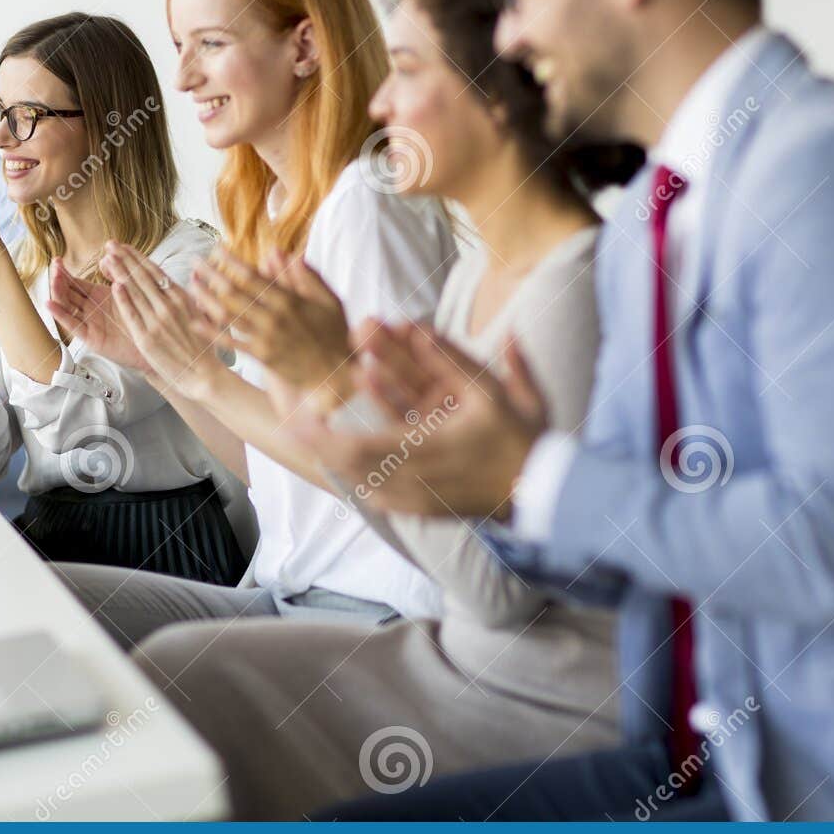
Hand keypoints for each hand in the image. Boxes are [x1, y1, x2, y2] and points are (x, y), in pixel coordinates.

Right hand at [47, 258, 147, 370]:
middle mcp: (90, 309)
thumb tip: (105, 257)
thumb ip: (116, 274)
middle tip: (55, 268)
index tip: (57, 260)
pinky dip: (61, 315)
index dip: (64, 272)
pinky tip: (51, 304)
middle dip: (59, 280)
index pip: (74, 283)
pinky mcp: (91, 337)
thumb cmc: (141, 316)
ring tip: (53, 280)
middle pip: (67, 293)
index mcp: (96, 296)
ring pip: (67, 307)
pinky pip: (73, 325)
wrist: (153, 339)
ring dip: (58, 293)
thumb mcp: (127, 291)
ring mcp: (89, 322)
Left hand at [102, 242, 229, 400]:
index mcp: (182, 297)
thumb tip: (198, 272)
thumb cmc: (205, 347)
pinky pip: (132, 315)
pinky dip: (123, 300)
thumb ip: (198, 292)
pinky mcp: (147, 338)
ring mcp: (157, 321)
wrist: (204, 374)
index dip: (138, 258)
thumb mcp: (207, 313)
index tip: (126, 247)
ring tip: (107, 258)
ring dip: (120, 273)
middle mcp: (169, 306)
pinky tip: (114, 286)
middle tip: (110, 245)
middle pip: (142, 277)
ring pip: (135, 292)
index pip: (156, 272)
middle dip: (124, 259)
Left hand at [191, 247, 351, 407]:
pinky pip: (232, 343)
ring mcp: (266, 338)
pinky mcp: (262, 357)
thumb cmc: (335, 335)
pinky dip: (213, 333)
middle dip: (212, 275)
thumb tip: (285, 253)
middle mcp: (274, 317)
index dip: (231, 262)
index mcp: (289, 300)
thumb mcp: (329, 300)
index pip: (253, 276)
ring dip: (207, 299)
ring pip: (229, 315)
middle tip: (195, 262)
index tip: (216, 249)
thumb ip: (306, 276)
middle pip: (235, 292)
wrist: (337, 374)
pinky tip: (196, 323)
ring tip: (191, 285)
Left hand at [286, 323, 548, 517]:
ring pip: (360, 480)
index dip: (325, 434)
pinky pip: (378, 495)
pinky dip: (357, 476)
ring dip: (333, 456)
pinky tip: (340, 464)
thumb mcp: (496, 394)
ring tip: (307, 436)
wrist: (542, 494)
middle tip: (291, 424)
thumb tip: (421, 325)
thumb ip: (456, 359)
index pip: (361, 445)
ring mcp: (416, 498)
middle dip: (319, 442)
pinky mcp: (421, 509)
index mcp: (427, 449)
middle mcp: (415, 477)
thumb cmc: (523, 441)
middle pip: (351, 464)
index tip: (299, 417)